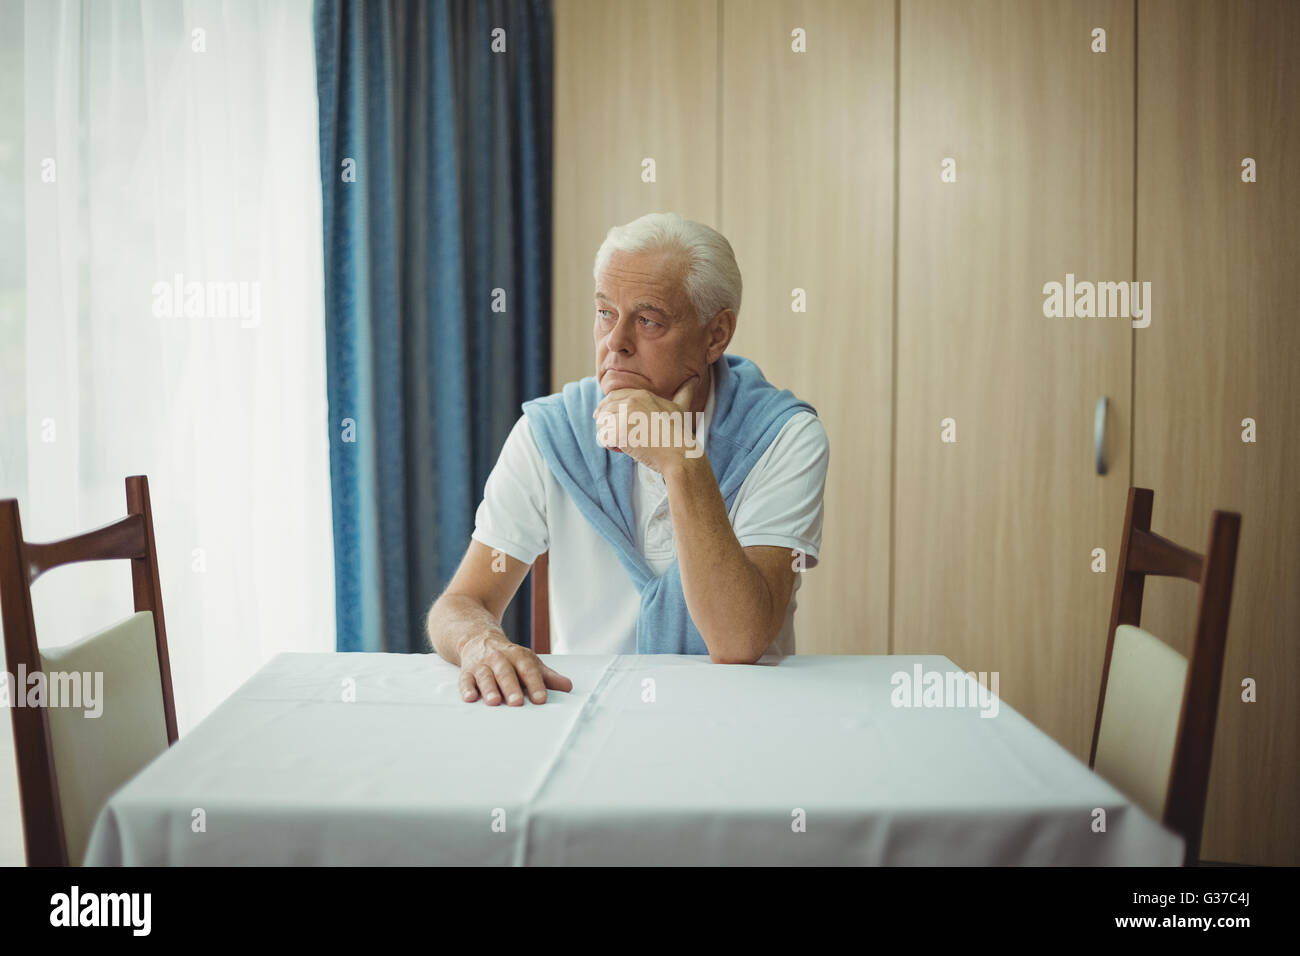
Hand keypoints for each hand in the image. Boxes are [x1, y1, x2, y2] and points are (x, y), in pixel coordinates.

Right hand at [458, 631, 572, 704]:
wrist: (478, 638)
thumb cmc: (509, 657)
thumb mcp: (529, 662)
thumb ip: (547, 676)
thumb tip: (568, 687)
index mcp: (518, 656)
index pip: (528, 669)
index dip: (536, 684)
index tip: (541, 699)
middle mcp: (500, 659)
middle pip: (506, 673)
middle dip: (511, 687)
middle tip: (517, 703)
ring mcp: (482, 665)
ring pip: (486, 676)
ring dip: (489, 689)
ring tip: (494, 702)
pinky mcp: (467, 671)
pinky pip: (465, 679)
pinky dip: (466, 688)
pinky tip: (470, 698)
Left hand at [592, 374, 699, 473]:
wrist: (680, 454)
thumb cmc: (680, 434)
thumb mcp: (681, 408)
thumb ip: (685, 392)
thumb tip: (695, 378)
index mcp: (642, 394)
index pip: (613, 396)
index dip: (606, 406)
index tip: (600, 415)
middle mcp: (632, 401)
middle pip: (605, 408)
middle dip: (604, 421)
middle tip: (609, 433)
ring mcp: (626, 415)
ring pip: (602, 423)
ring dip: (607, 435)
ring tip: (621, 444)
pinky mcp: (621, 432)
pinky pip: (603, 438)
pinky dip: (610, 446)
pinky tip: (623, 450)